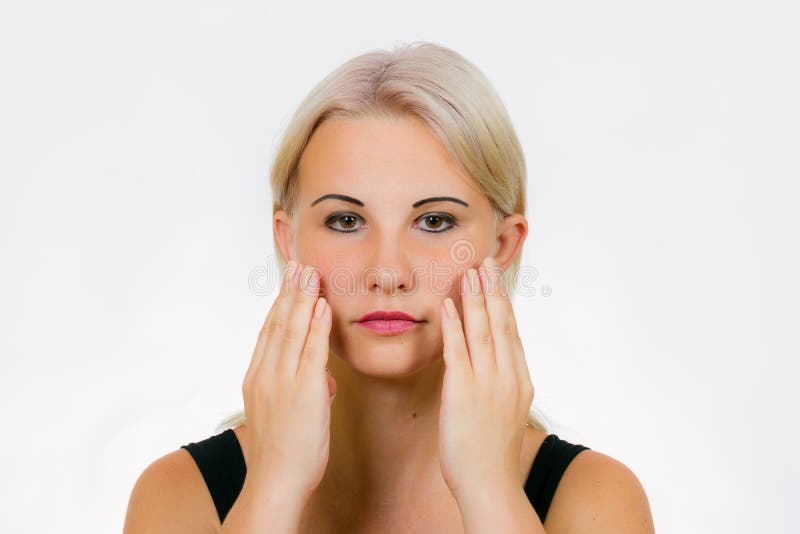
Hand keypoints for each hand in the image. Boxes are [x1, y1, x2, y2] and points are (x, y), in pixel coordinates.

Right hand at [240, 260, 335, 499]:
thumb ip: (305, 391)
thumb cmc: (284, 455)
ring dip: (302, 298)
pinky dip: (316, 326)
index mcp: (257, 379)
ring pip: (291, 330)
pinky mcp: (303, 391)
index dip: (279, 305)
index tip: (288, 283)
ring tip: (309, 273)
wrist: (275, 482)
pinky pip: (311, 351)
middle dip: (289, 291)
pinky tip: (321, 305)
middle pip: (277, 324)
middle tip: (298, 264)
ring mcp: (282, 381)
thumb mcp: (287, 416)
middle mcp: (265, 374)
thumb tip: (324, 380)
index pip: (269, 333)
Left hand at [438, 256, 533, 502]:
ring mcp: (487, 382)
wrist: (490, 482)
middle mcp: (508, 375)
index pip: (512, 330)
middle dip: (491, 289)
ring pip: (482, 330)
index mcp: (520, 379)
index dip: (503, 300)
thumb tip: (497, 366)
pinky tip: (449, 306)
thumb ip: (504, 385)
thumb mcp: (508, 413)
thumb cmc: (493, 453)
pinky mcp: (463, 391)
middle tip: (485, 261)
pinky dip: (454, 326)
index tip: (496, 278)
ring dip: (474, 298)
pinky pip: (458, 350)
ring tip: (469, 272)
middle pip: (500, 322)